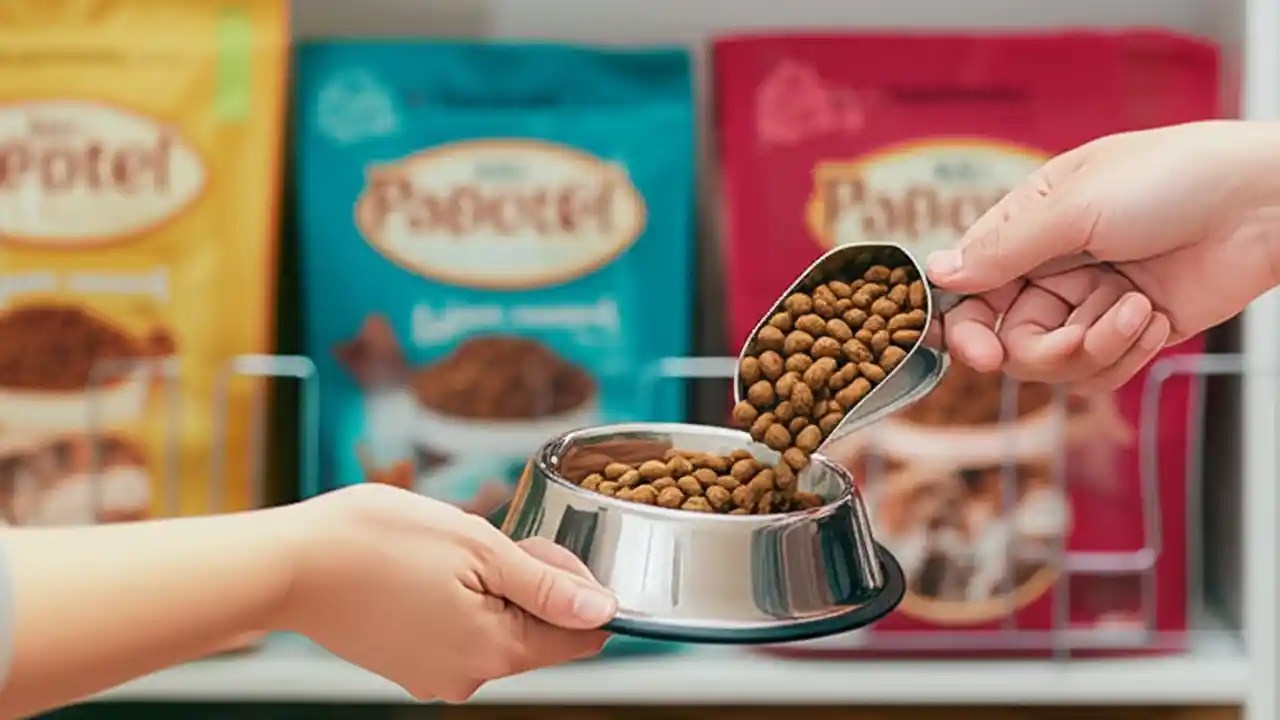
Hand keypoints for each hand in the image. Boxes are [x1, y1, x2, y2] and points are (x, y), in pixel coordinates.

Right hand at [277, 484, 614, 701]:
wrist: (291, 563)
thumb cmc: (380, 541)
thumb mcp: (479, 547)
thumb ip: (547, 585)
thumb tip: (603, 611)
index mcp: (495, 651)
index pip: (580, 636)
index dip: (578, 586)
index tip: (541, 549)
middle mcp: (469, 677)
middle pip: (538, 630)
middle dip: (528, 581)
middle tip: (486, 538)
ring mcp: (435, 675)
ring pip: (497, 627)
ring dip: (491, 587)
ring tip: (446, 551)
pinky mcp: (408, 666)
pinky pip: (458, 631)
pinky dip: (458, 599)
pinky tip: (426, 570)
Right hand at [925, 120, 1279, 392]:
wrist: (1265, 205)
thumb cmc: (1175, 178)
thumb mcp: (1076, 207)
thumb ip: (1004, 248)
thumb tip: (939, 273)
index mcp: (1029, 227)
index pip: (971, 288)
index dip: (965, 326)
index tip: (977, 352)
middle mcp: (1052, 269)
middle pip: (1008, 339)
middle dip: (1041, 348)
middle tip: (1071, 342)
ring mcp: (1091, 304)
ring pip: (1053, 364)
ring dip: (1095, 346)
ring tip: (1136, 310)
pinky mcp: (1129, 334)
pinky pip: (1098, 373)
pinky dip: (1125, 353)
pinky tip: (1154, 318)